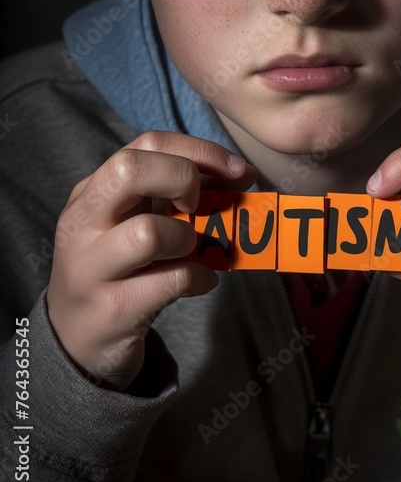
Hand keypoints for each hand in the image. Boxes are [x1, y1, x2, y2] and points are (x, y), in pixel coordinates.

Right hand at [46, 131, 255, 389]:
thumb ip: (178, 194)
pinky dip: (200, 277)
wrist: (76, 337)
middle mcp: (82, 222)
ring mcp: (91, 268)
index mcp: (93, 191)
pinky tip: (202, 281)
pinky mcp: (111, 309)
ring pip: (148, 232)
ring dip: (189, 238)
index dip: (199, 150)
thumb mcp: (135, 220)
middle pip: (130, 170)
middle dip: (183, 179)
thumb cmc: (120, 267)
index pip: (147, 144)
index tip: (237, 170)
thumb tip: (243, 173)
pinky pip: (171, 280)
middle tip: (199, 206)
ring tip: (195, 250)